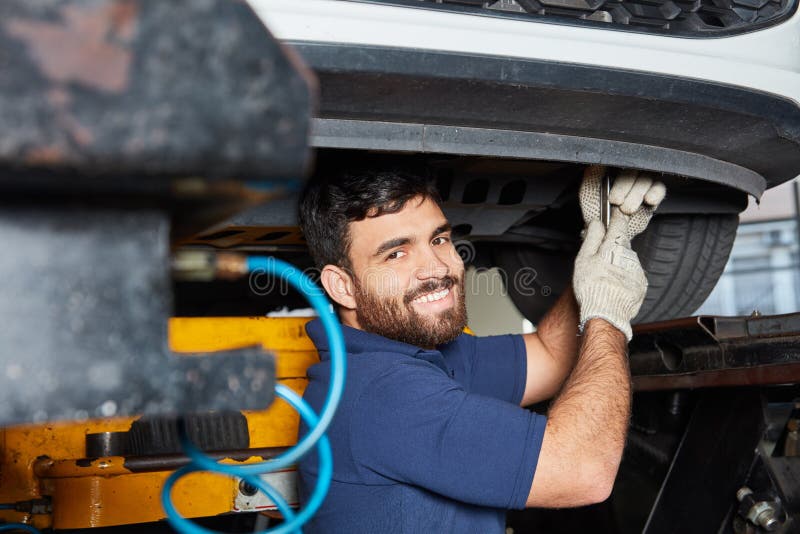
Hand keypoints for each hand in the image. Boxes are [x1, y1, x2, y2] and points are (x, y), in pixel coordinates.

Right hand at [573, 208, 647, 340]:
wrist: (607, 315)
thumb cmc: (592, 287)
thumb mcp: (584, 259)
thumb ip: (592, 238)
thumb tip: (597, 223)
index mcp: (615, 247)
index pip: (619, 224)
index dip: (616, 217)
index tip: (614, 213)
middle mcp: (630, 256)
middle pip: (622, 244)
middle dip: (612, 247)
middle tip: (599, 258)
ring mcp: (637, 270)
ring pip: (627, 260)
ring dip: (618, 263)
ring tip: (604, 277)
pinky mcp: (641, 284)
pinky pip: (632, 275)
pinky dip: (624, 277)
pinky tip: (613, 285)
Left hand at [580, 166, 666, 238]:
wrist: (605, 230)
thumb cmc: (595, 209)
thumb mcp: (588, 192)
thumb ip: (592, 175)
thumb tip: (597, 161)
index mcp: (614, 169)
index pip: (621, 163)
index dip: (618, 179)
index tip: (612, 196)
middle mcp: (629, 174)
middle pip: (635, 170)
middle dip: (625, 188)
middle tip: (616, 203)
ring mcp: (642, 184)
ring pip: (647, 179)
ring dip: (637, 194)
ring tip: (626, 209)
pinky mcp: (653, 195)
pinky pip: (660, 188)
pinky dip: (655, 193)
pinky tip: (648, 200)